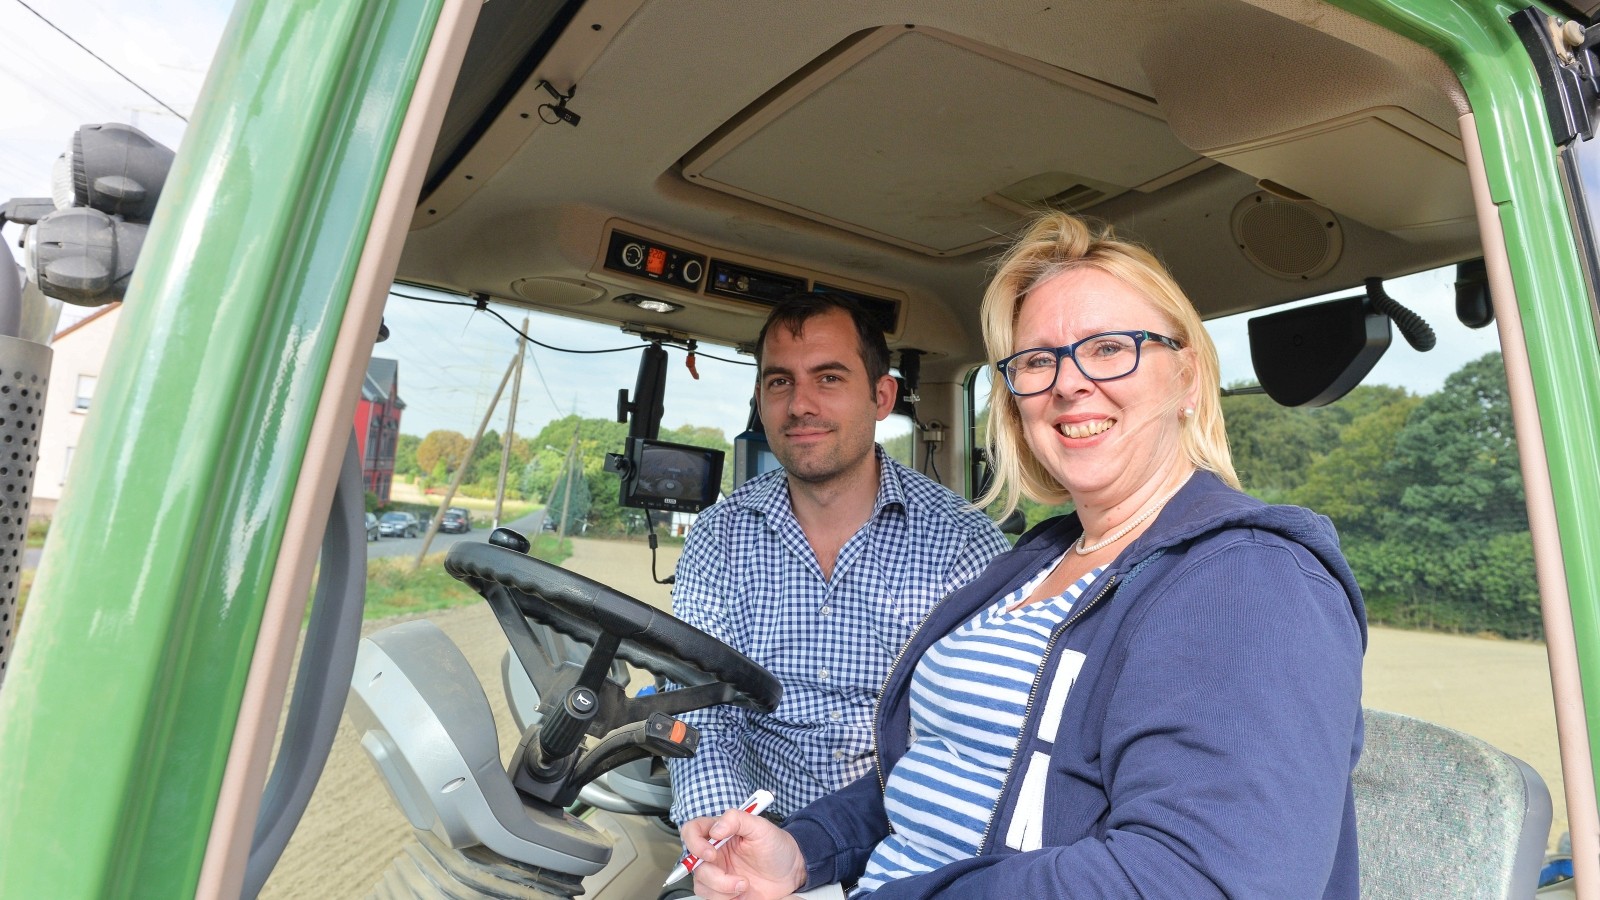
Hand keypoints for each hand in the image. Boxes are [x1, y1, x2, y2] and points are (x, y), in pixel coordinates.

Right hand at [682, 808, 806, 899]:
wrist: (791, 872)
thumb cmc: (777, 846)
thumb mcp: (761, 827)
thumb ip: (737, 820)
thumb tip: (715, 829)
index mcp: (720, 833)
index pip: (692, 831)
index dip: (694, 842)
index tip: (711, 853)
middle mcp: (714, 852)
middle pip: (692, 863)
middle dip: (713, 875)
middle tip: (735, 879)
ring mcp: (717, 872)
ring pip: (700, 883)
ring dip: (722, 888)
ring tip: (744, 885)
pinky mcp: (722, 891)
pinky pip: (709, 897)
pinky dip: (724, 897)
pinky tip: (741, 892)